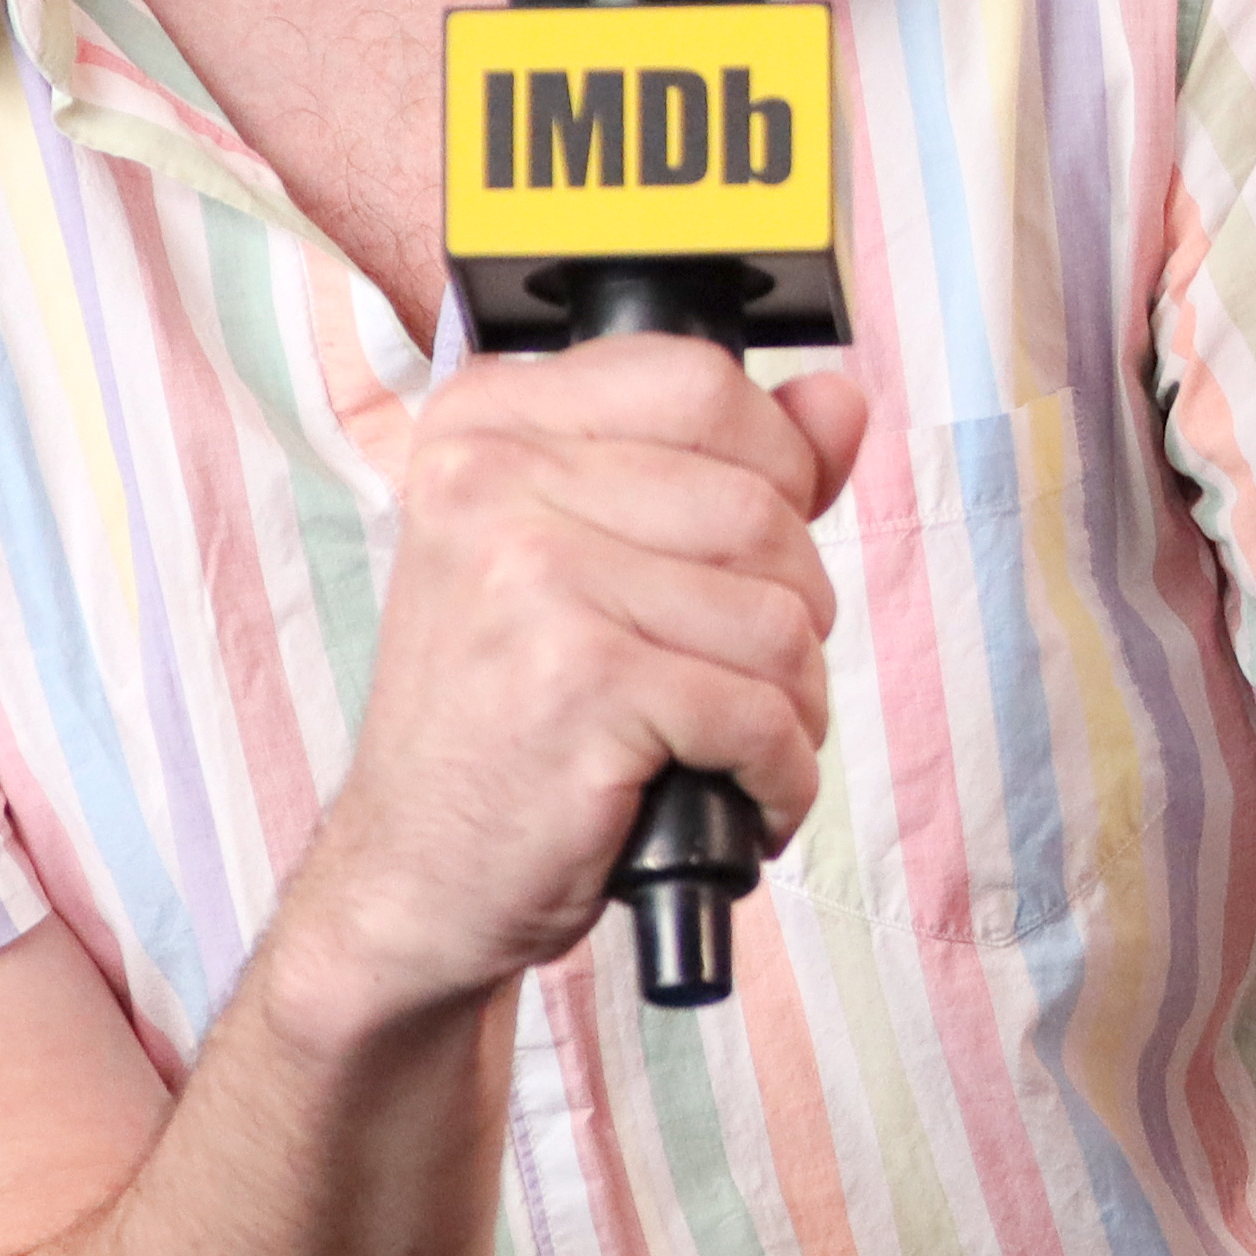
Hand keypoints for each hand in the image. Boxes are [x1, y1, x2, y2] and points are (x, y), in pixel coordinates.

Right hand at [272, 336, 869, 1035]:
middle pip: (761, 507)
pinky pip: (765, 714)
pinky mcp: (580, 683)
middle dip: (791, 611)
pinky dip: (779, 776)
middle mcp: (492, 482)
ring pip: (781, 616)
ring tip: (727, 744)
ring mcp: (532, 578)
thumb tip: (842, 401)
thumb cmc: (508, 716)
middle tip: (734, 678)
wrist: (414, 873)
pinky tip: (733, 798)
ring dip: (792, 704)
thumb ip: (725, 469)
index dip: (771, 470)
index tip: (744, 554)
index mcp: (487, 425)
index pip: (701, 382)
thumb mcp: (593, 559)